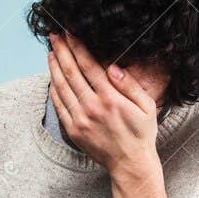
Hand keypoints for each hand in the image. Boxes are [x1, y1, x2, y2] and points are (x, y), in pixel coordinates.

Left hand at [47, 33, 158, 182]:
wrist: (130, 164)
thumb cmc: (141, 134)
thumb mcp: (147, 106)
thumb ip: (130, 85)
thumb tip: (112, 67)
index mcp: (110, 98)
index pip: (88, 66)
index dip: (77, 47)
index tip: (70, 33)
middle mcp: (92, 107)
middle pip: (71, 72)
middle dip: (62, 51)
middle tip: (54, 36)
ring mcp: (80, 119)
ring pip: (61, 87)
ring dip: (54, 67)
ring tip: (51, 52)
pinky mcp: (73, 130)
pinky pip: (59, 105)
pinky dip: (53, 89)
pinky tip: (52, 77)